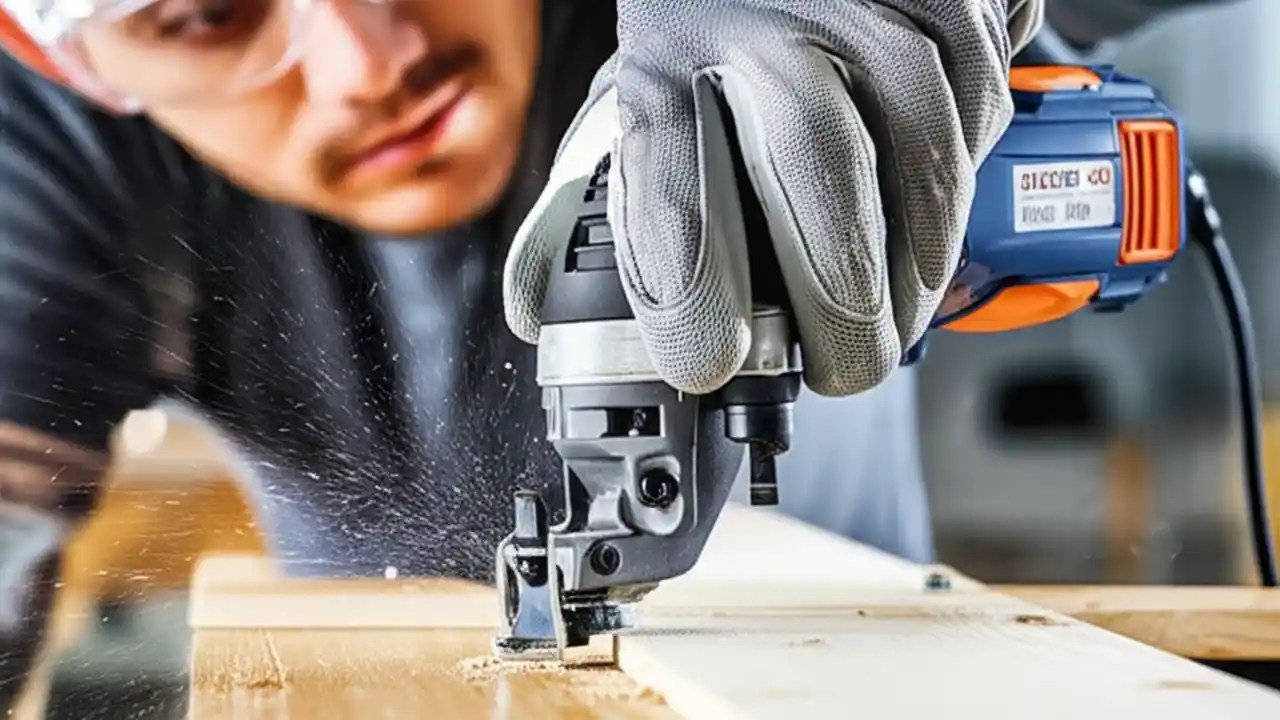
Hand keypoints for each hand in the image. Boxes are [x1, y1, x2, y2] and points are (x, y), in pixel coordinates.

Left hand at [505, 1, 1042, 395]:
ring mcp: (876, 10)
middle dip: (844, 317)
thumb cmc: (717, 11)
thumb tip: (577, 310)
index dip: (694, 303)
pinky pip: (979, 125)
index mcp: (668, 55)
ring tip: (893, 315)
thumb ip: (638, 188)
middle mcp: (774, 27)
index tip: (709, 362)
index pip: (675, 196)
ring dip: (918, 272)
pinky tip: (926, 212)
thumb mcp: (649, 77)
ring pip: (926, 174)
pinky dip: (960, 187)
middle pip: (822, 196)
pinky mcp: (957, 2)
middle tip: (843, 366)